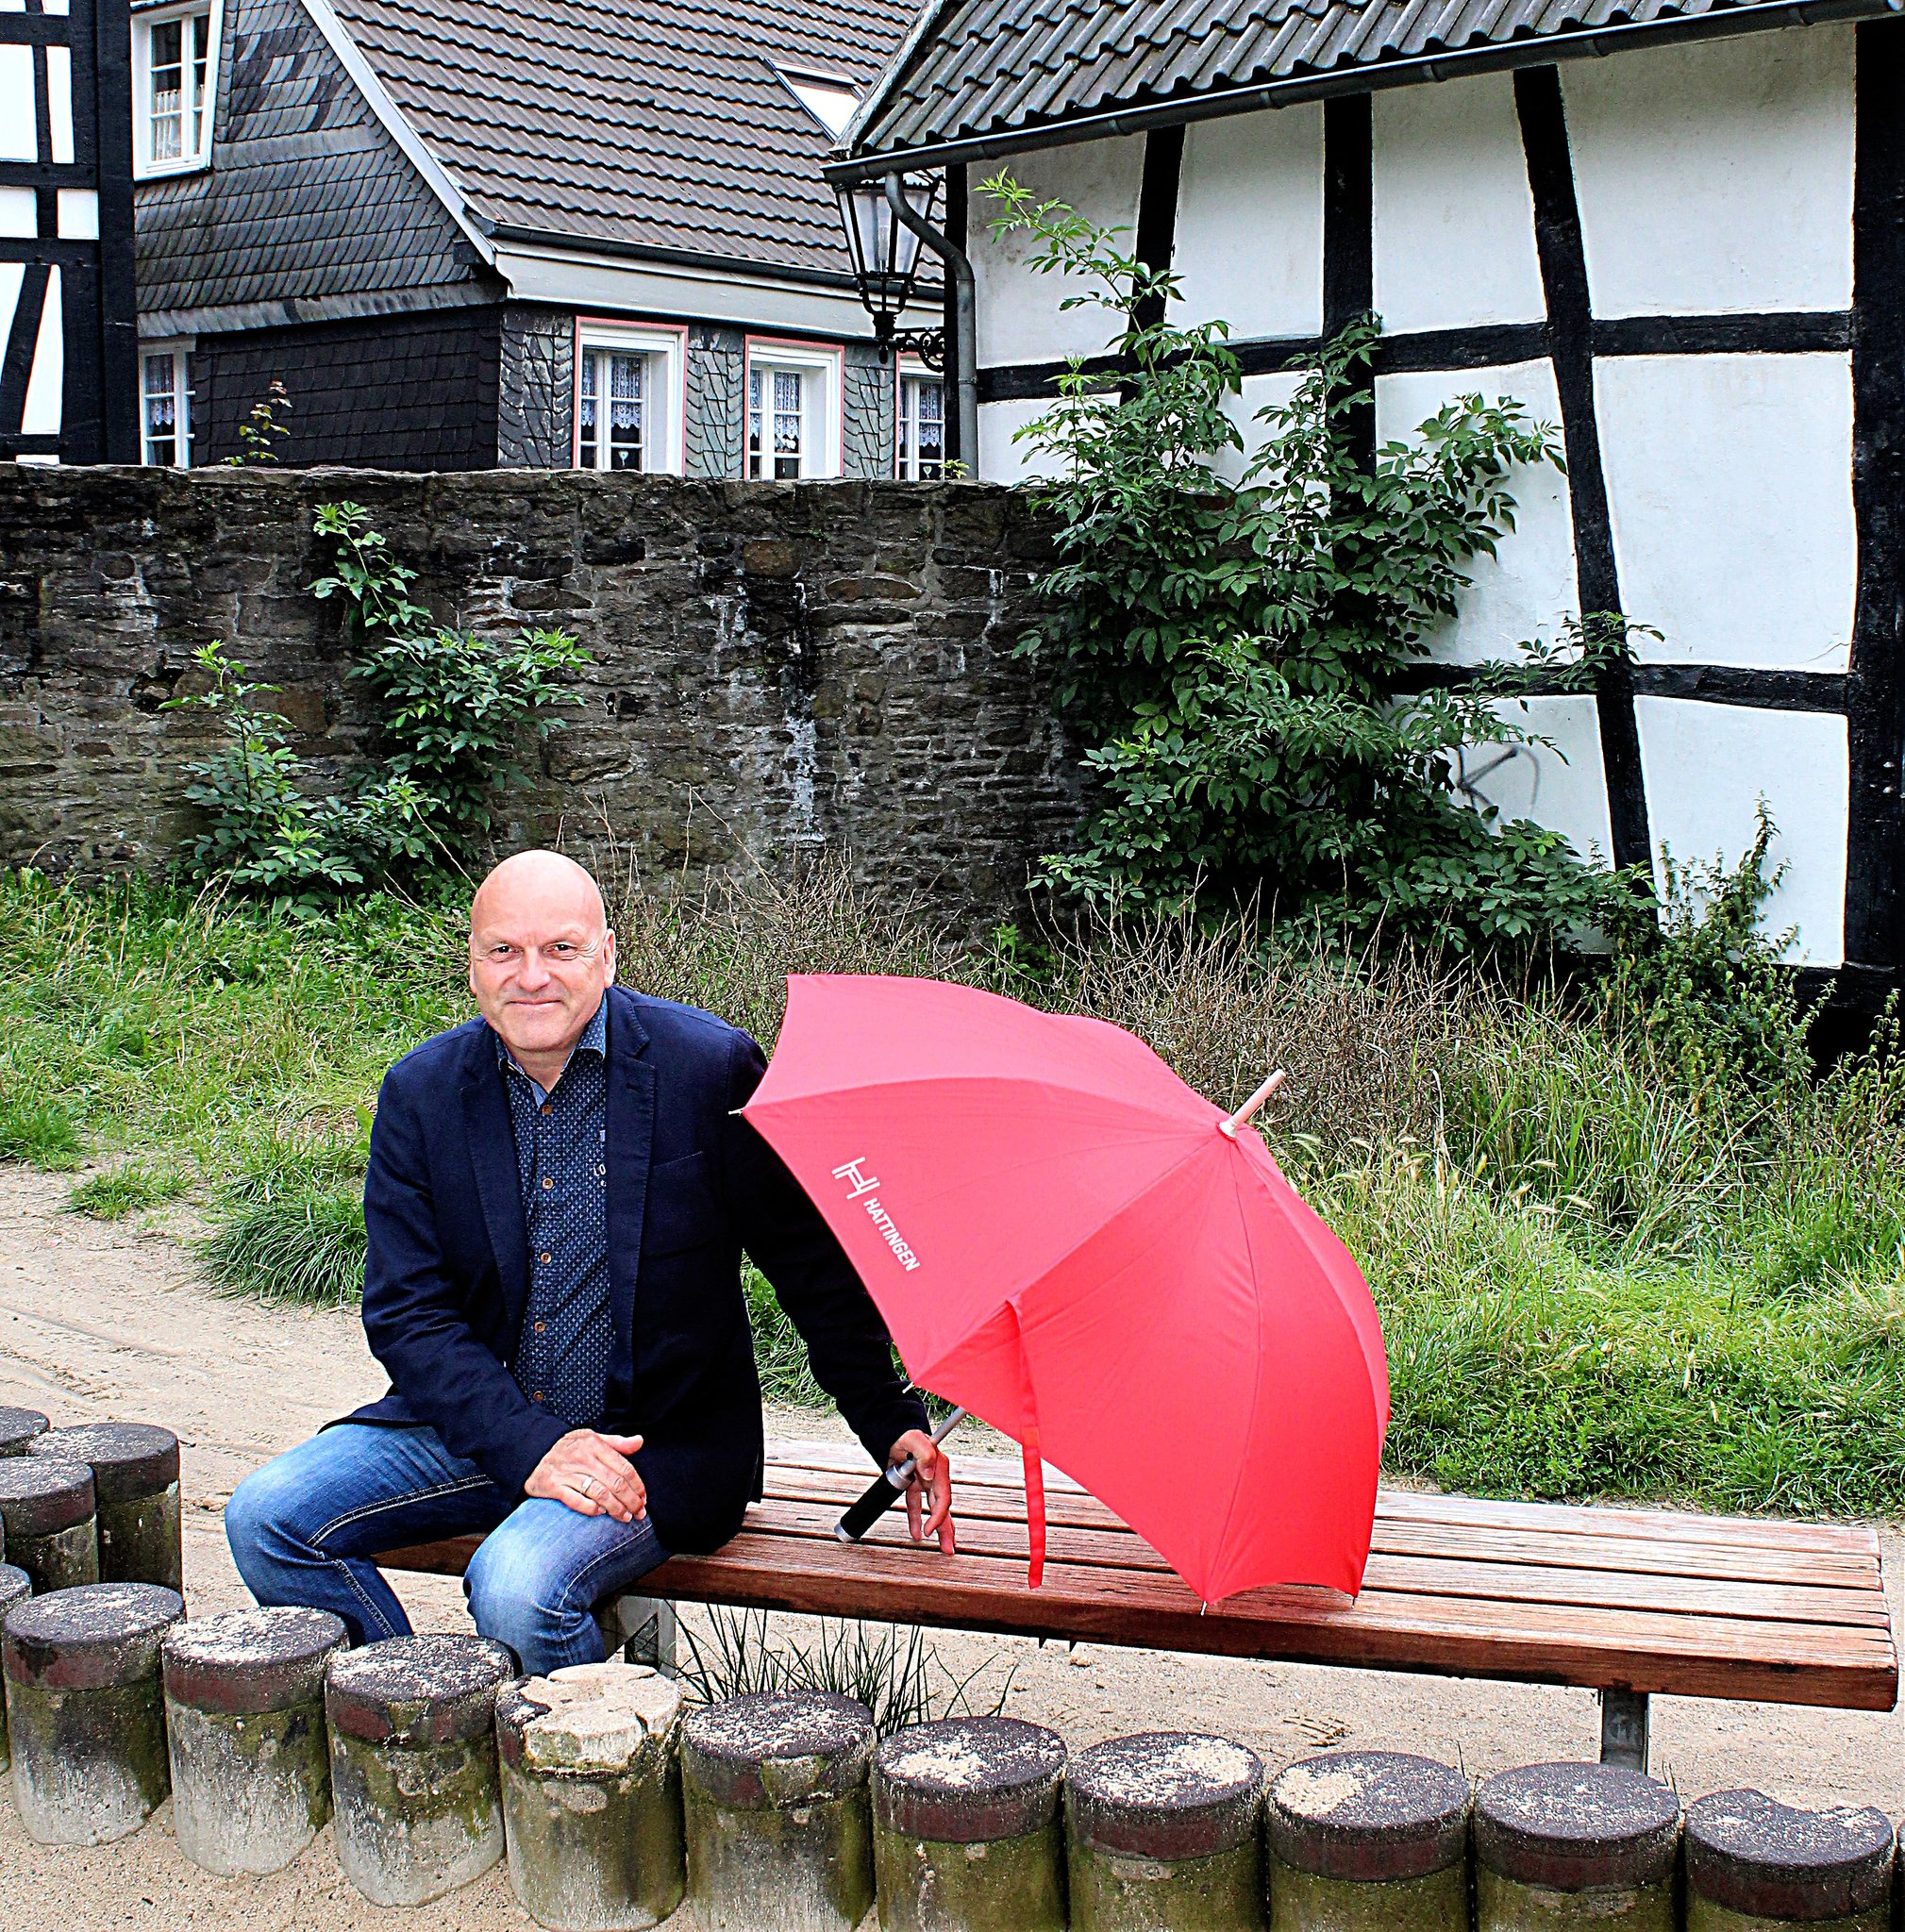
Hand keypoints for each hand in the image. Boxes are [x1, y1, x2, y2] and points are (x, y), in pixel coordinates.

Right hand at [525, 1430, 646, 1521]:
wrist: (533, 1451)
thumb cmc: (567, 1447)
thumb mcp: (591, 1438)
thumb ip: (616, 1442)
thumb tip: (640, 1441)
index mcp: (594, 1445)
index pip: (624, 1468)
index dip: (638, 1486)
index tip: (644, 1498)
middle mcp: (582, 1458)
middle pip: (615, 1483)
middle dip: (631, 1501)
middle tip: (639, 1513)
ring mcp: (567, 1473)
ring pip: (599, 1494)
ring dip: (616, 1508)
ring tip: (625, 1517)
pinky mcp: (554, 1486)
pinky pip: (576, 1501)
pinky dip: (591, 1509)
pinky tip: (600, 1513)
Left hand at [890, 1429, 954, 1554]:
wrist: (891, 1430)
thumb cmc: (904, 1433)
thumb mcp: (913, 1439)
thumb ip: (924, 1454)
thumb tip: (929, 1475)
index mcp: (939, 1467)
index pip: (943, 1498)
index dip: (938, 1515)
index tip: (929, 1530)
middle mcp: (935, 1476)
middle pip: (943, 1507)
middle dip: (947, 1529)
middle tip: (949, 1549)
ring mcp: (925, 1481)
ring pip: (933, 1509)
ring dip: (937, 1528)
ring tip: (942, 1546)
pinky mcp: (914, 1484)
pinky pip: (916, 1505)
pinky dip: (916, 1519)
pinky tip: (916, 1533)